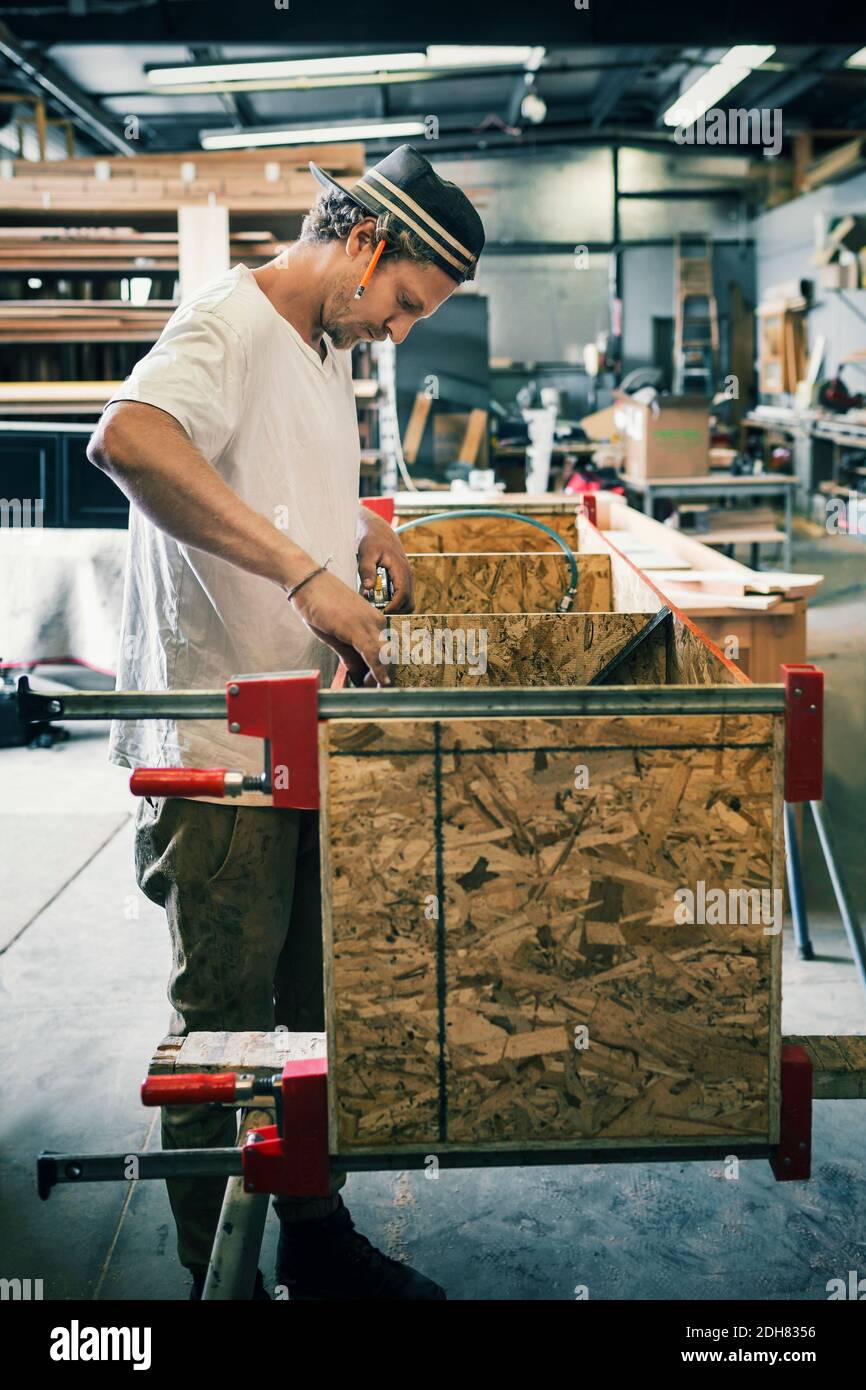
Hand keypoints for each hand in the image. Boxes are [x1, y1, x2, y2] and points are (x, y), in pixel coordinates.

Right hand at [289, 568, 391, 686]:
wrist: (308, 582)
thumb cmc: (319, 604)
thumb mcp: (336, 633)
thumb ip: (349, 653)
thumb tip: (357, 672)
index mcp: (374, 620)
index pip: (385, 650)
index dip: (381, 669)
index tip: (376, 683)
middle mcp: (377, 621)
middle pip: (388, 655)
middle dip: (381, 674)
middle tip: (370, 687)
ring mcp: (369, 624)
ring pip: (383, 656)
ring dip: (378, 676)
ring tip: (371, 689)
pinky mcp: (358, 629)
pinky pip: (373, 654)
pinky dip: (378, 670)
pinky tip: (380, 682)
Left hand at [356, 506, 414, 613]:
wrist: (377, 530)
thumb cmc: (371, 540)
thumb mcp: (366, 553)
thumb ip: (367, 570)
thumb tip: (369, 588)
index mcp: (401, 569)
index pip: (403, 594)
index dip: (394, 607)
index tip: (382, 613)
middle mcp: (407, 575)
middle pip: (409, 602)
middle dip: (395, 611)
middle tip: (377, 613)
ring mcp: (407, 578)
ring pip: (407, 602)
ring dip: (395, 608)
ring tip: (377, 607)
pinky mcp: (402, 579)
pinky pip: (403, 597)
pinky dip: (394, 603)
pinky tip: (378, 601)